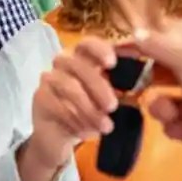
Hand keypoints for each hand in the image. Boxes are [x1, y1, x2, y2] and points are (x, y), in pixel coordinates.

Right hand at [22, 38, 120, 170]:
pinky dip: (76, 120)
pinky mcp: (39, 99)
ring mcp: (48, 80)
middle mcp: (62, 64)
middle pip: (77, 64)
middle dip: (98, 86)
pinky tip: (86, 132)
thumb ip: (120, 87)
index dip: (99, 49)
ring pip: (68, 86)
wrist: (58, 137)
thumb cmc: (88, 112)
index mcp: (82, 58)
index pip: (86, 43)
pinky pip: (57, 106)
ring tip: (105, 127)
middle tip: (113, 107)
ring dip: (89, 108)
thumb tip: (142, 79)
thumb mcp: (106, 99)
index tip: (112, 64)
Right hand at [131, 29, 181, 180]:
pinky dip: (178, 127)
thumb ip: (161, 46)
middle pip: (170, 70)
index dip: (148, 48)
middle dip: (155, 83)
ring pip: (172, 98)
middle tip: (137, 89)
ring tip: (170, 118)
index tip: (120, 57)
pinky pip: (181, 122)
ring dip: (165, 108)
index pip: (174, 41)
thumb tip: (135, 33)